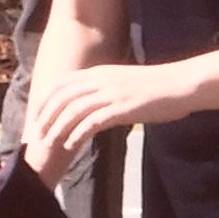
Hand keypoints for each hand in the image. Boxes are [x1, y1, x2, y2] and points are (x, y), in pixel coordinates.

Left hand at [25, 57, 152, 178]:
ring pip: (73, 110)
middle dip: (46, 116)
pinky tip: (71, 144)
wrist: (181, 84)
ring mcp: (111, 94)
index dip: (46, 99)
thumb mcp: (126, 81)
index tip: (37, 115)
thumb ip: (107, 89)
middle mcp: (101, 80)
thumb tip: (95, 104)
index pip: (62, 83)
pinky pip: (92, 122)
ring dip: (58, 128)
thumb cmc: (158, 87)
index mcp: (100, 73)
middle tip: (38, 134)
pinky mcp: (122, 109)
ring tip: (49, 143)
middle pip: (63, 97)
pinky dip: (78, 134)